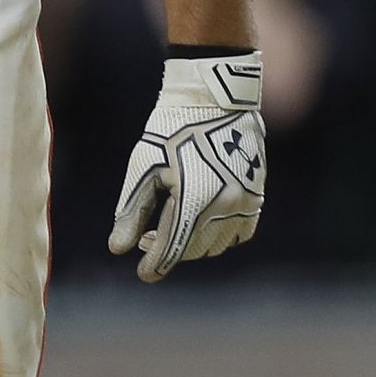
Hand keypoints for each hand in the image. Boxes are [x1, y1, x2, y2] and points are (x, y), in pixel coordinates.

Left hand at [109, 53, 264, 282]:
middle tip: (146, 240)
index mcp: (194, 200)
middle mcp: (225, 207)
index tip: (143, 275)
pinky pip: (240, 234)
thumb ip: (132, 210)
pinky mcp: (257, 198)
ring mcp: (246, 204)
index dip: (156, 264)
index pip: (173, 247)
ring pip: (217, 245)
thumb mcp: (143, 166)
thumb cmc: (170, 129)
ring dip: (193, 245)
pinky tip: (199, 224)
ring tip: (169, 227)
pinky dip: (219, 237)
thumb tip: (118, 248)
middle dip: (169, 249)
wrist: (214, 101)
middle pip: (194, 248)